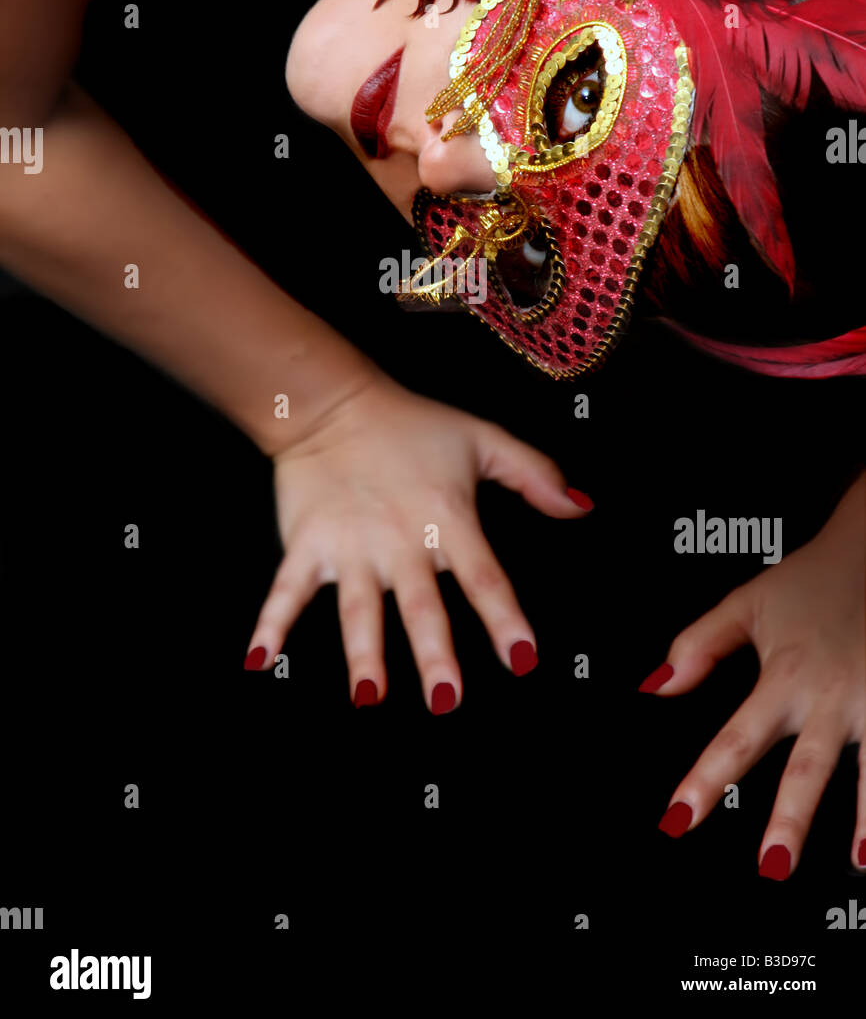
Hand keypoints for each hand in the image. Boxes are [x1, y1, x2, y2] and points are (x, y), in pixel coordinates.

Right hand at [243, 373, 591, 710]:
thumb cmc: (412, 424)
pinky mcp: (308, 545)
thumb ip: (535, 474)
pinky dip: (271, 624)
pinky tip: (260, 661)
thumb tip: (582, 507)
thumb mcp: (483, 439)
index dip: (504, 618)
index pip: (484, 577)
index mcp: (448, 520)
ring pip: (357, 609)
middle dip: (434, 654)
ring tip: (369, 696)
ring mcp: (350, 546)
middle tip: (446, 701)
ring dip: (362, 653)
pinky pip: (287, 591)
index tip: (523, 659)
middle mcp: (400, 541)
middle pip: (421, 606)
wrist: (334, 403)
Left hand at [641, 474, 865, 876]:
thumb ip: (699, 646)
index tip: (678, 818)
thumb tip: (655, 685)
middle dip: (790, 818)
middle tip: (771, 864)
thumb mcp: (746, 604)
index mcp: (784, 676)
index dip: (704, 780)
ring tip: (859, 861)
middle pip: (806, 766)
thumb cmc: (811, 582)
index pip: (735, 739)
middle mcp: (830, 696)